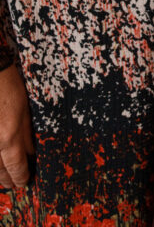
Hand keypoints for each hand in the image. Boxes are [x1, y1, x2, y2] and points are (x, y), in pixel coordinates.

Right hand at [0, 64, 32, 188]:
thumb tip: (31, 153)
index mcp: (8, 138)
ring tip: (4, 179)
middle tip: (14, 185)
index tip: (25, 182)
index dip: (21, 177)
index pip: (16, 167)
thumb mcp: (25, 110)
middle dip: (7, 180)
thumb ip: (27, 135)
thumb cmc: (8, 87)